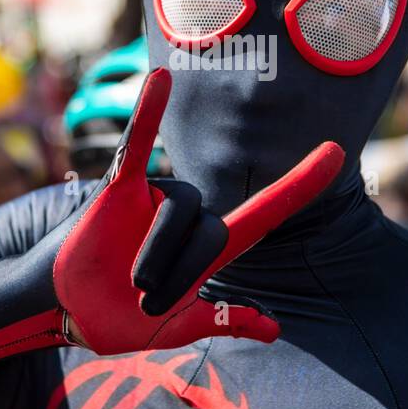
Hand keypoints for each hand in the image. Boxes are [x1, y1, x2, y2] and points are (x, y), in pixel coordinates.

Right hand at [54, 67, 342, 353]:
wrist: (68, 312)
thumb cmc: (121, 319)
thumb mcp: (177, 329)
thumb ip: (223, 322)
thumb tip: (275, 330)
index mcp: (212, 248)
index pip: (266, 211)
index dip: (300, 185)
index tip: (339, 153)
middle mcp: (191, 215)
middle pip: (212, 230)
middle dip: (180, 274)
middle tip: (147, 304)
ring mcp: (155, 197)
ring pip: (180, 210)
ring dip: (156, 255)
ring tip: (131, 284)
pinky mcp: (120, 187)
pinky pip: (137, 144)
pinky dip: (148, 113)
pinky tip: (161, 78)